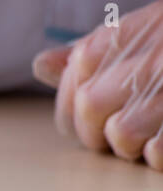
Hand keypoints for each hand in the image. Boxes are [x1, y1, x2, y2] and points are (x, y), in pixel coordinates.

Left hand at [33, 0, 162, 169]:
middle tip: (111, 140)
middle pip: (90, 106)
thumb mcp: (140, 33)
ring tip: (146, 141)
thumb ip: (93, 52)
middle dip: (94, 133)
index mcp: (124, 35)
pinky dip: (157, 157)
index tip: (82, 124)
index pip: (75, 75)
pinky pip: (157, 152)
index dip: (72, 109)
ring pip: (121, 133)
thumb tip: (40, 66)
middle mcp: (145, 56)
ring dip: (130, 147)